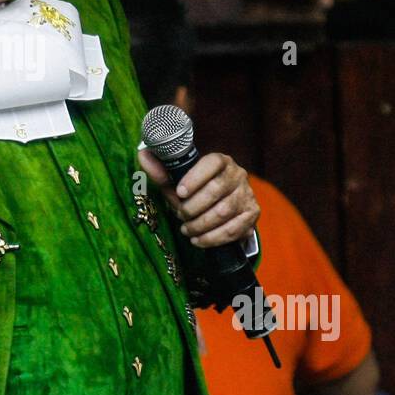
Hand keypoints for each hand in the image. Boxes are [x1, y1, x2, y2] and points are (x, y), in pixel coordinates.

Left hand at [138, 148, 258, 248]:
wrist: (222, 207)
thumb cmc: (196, 192)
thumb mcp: (178, 182)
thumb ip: (161, 171)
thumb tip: (142, 155)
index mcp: (221, 161)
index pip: (212, 163)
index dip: (195, 178)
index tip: (180, 192)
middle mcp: (238, 175)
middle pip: (216, 190)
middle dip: (193, 207)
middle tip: (181, 215)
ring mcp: (247, 195)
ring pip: (223, 212)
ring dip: (200, 225)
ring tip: (187, 229)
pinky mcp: (252, 214)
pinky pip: (233, 229)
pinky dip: (212, 238)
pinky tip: (198, 240)